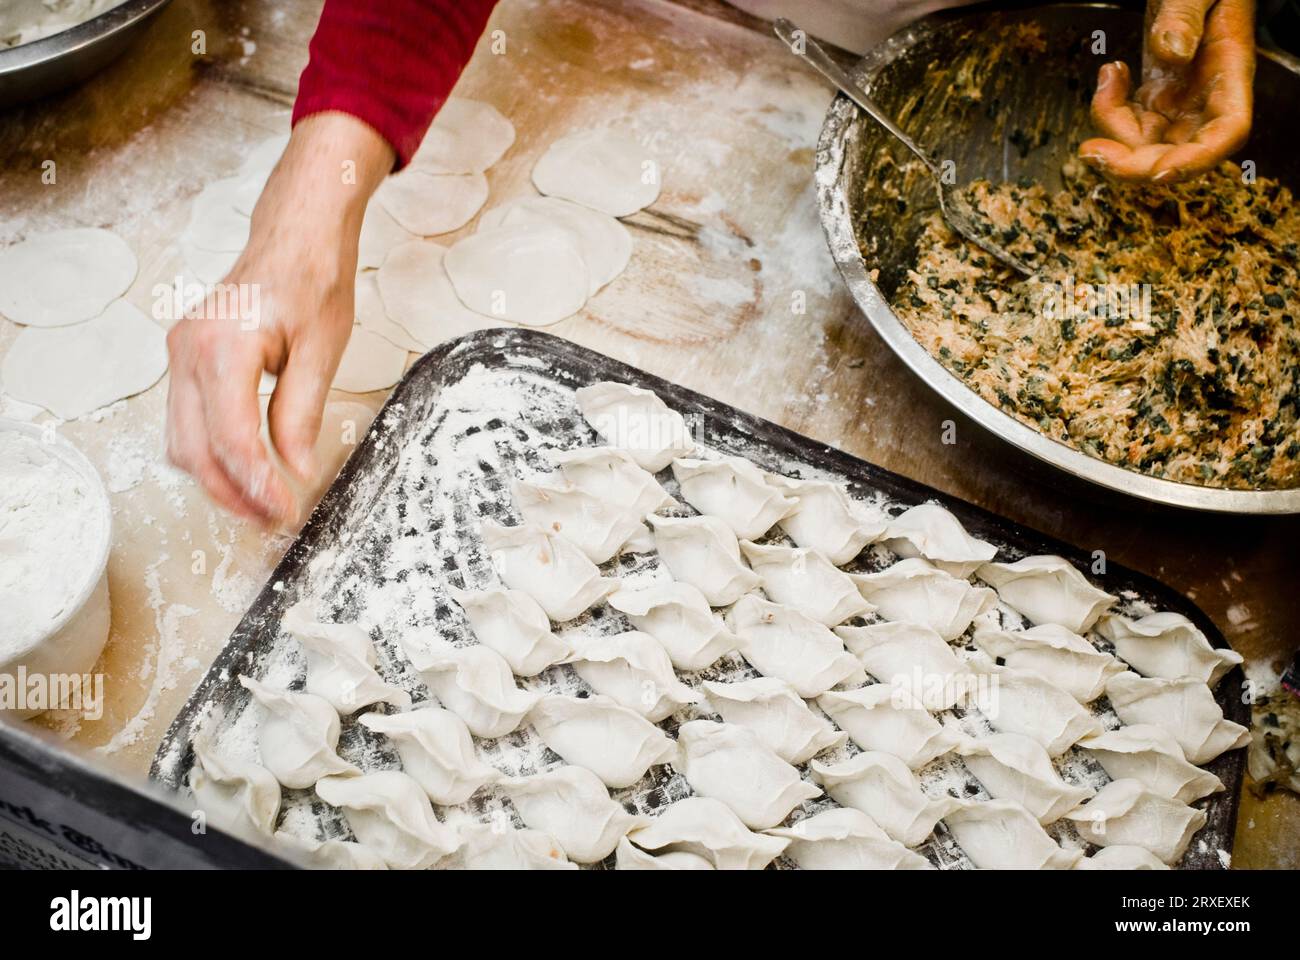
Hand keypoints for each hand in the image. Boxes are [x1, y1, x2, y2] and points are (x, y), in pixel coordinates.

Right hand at [166, 113, 393, 524]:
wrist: (295, 232)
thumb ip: (302, 412)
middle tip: (274, 520)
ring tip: (263, 504)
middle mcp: (187, 351)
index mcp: (222, 346)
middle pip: (195, 450)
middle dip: (233, 494)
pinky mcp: (185, 358)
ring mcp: (179, 354)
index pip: (232, 439)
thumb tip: (294, 468)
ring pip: (181, 442)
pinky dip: (211, 453)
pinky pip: (186, 421)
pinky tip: (246, 471)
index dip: (258, 484)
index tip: (285, 511)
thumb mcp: (323, 348)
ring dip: (218, 480)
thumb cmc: (313, 277)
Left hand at [1079, 0, 1254, 181]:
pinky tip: (1111, 74)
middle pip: (1176, 154)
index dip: (1193, 162)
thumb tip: (1170, 52)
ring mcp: (1180, 103)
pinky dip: (1109, 109)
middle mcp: (1207, 99)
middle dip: (1131, 163)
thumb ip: (1186, 18)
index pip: (1225, 134)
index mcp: (1231, 75)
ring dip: (1113, 126)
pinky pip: (1129, 123)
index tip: (1157, 174)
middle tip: (1092, 152)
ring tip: (1108, 77)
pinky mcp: (1157, 97)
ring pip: (1144, 143)